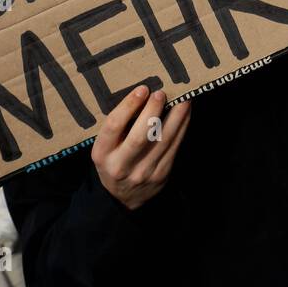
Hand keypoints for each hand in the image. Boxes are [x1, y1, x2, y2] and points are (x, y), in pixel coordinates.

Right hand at [92, 86, 191, 210]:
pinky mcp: (161, 174)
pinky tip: (185, 112)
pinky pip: (174, 146)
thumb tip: (142, 92)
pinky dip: (182, 127)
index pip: (113, 126)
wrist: (124, 197)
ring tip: (181, 97)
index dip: (128, 106)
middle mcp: (120, 165)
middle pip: (139, 136)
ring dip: (175, 116)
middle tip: (161, 93)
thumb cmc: (114, 160)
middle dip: (152, 111)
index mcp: (102, 154)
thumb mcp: (105, 147)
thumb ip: (117, 126)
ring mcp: (143, 172)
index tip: (142, 89)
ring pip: (162, 140)